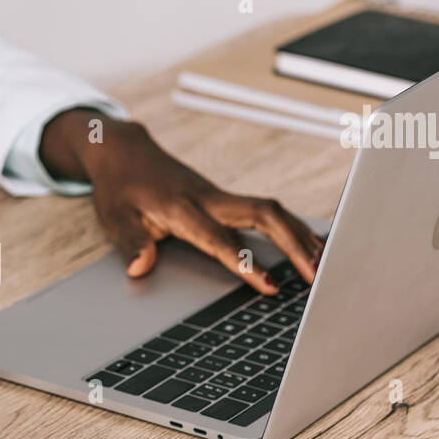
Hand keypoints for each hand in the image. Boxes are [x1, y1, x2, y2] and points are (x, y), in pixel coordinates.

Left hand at [38, 110, 323, 294]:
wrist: (124, 152)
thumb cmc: (119, 188)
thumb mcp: (113, 217)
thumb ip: (131, 243)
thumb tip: (139, 267)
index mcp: (182, 208)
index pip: (220, 240)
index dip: (245, 263)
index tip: (270, 286)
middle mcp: (208, 199)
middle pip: (264, 214)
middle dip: (294, 243)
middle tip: (317, 276)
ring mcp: (220, 197)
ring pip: (271, 211)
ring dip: (299, 235)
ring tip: (325, 264)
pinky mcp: (224, 200)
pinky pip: (265, 212)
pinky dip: (290, 228)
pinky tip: (308, 245)